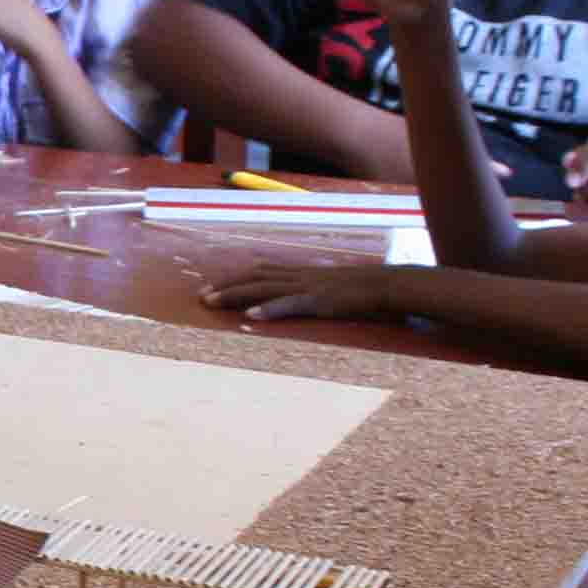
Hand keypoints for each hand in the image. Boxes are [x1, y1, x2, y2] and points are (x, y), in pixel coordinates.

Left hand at [201, 260, 404, 322]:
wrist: (387, 285)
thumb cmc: (362, 291)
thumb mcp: (331, 288)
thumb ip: (312, 291)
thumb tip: (298, 300)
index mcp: (301, 274)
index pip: (261, 272)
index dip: (235, 279)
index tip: (212, 287)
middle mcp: (298, 276)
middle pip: (254, 278)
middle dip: (225, 287)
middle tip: (200, 296)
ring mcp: (307, 287)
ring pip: (263, 288)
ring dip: (234, 295)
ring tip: (211, 302)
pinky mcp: (318, 301)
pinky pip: (288, 304)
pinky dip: (268, 309)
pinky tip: (250, 315)